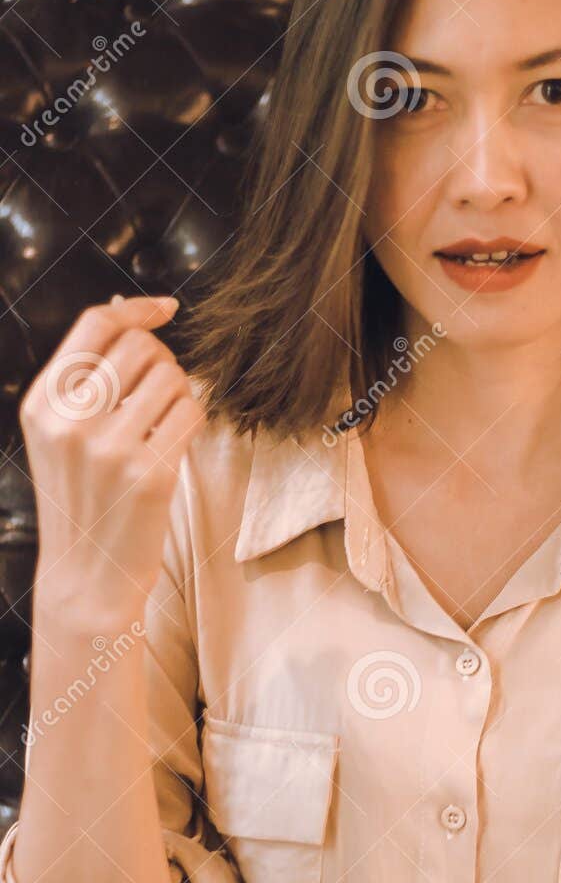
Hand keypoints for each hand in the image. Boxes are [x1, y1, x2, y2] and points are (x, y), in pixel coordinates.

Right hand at [19, 294, 204, 623]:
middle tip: (161, 389)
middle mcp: (70, 422)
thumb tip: (130, 310)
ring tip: (166, 420)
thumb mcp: (61, 433)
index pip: (95, 326)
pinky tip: (175, 440)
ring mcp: (109, 449)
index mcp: (44, 404)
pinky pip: (191, 414)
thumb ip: (87, 377)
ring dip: (181, 391)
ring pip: (172, 378)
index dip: (138, 309)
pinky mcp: (149, 475)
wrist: (88, 573)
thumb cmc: (82, 497)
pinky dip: (193, 419)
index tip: (165, 308)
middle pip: (140, 347)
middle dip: (163, 359)